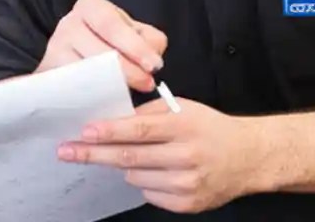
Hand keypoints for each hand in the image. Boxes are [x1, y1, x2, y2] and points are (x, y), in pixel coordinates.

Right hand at [36, 0, 166, 91]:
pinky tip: (106, 101)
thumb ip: (149, 41)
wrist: (76, 59)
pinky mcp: (48, 75)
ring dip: (111, 87)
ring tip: (129, 94)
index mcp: (90, 7)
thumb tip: (153, 58)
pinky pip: (72, 89)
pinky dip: (91, 97)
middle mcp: (67, 24)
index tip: (154, 66)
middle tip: (147, 84)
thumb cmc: (110, 43)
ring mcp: (53, 50)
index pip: (111, 24)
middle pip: (99, 50)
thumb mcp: (133, 33)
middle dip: (128, 71)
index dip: (134, 46)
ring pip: (85, 72)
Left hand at [57, 98, 265, 213]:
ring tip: (135, 156)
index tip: (83, 132)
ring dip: (125, 166)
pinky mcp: (187, 204)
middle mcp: (186, 156)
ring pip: (135, 177)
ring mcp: (187, 184)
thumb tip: (109, 120)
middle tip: (66, 151)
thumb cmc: (209, 128)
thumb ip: (147, 115)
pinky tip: (158, 171)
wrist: (248, 157)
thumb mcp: (183, 109)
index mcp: (184, 127)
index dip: (108, 132)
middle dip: (93, 154)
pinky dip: (144, 182)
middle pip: (130, 157)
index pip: (139, 130)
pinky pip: (149, 194)